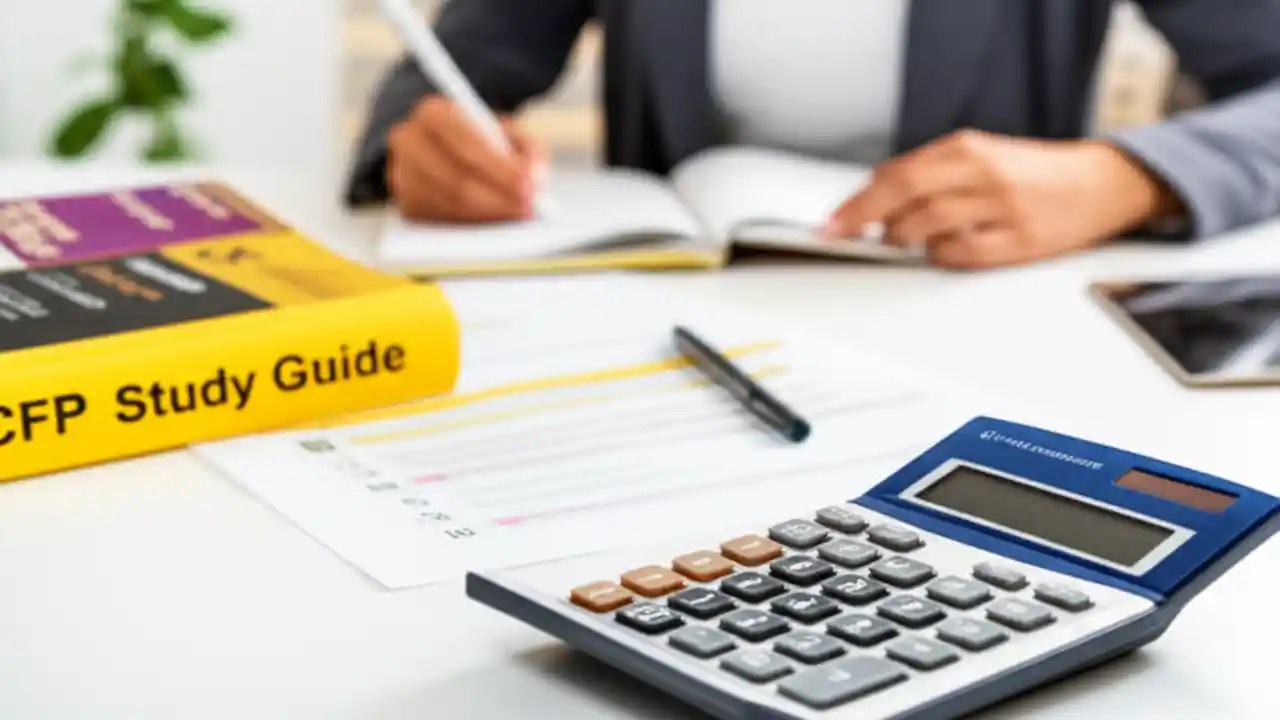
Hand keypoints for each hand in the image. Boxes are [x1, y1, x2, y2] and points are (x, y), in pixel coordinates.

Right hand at [387, 95, 548, 222]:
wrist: (444, 147)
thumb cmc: (481, 141)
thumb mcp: (508, 133)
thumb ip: (528, 149)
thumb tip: (536, 178)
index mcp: (432, 113)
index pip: (464, 141)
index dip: (498, 167)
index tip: (528, 186)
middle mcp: (409, 141)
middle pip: (454, 177)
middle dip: (496, 197)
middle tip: (528, 209)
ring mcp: (402, 175)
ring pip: (448, 202)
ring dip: (487, 214)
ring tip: (518, 216)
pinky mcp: (406, 203)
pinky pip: (440, 220)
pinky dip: (471, 223)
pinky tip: (496, 222)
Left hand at [825, 129, 1182, 268]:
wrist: (1103, 183)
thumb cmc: (1031, 174)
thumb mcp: (979, 158)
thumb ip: (930, 175)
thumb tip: (872, 200)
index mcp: (967, 147)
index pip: (897, 172)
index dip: (857, 201)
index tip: (831, 223)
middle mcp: (983, 172)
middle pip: (905, 193)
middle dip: (864, 219)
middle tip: (843, 237)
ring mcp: (1003, 206)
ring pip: (929, 224)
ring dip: (904, 238)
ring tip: (903, 241)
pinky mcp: (1021, 241)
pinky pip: (963, 254)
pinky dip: (941, 257)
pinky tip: (940, 253)